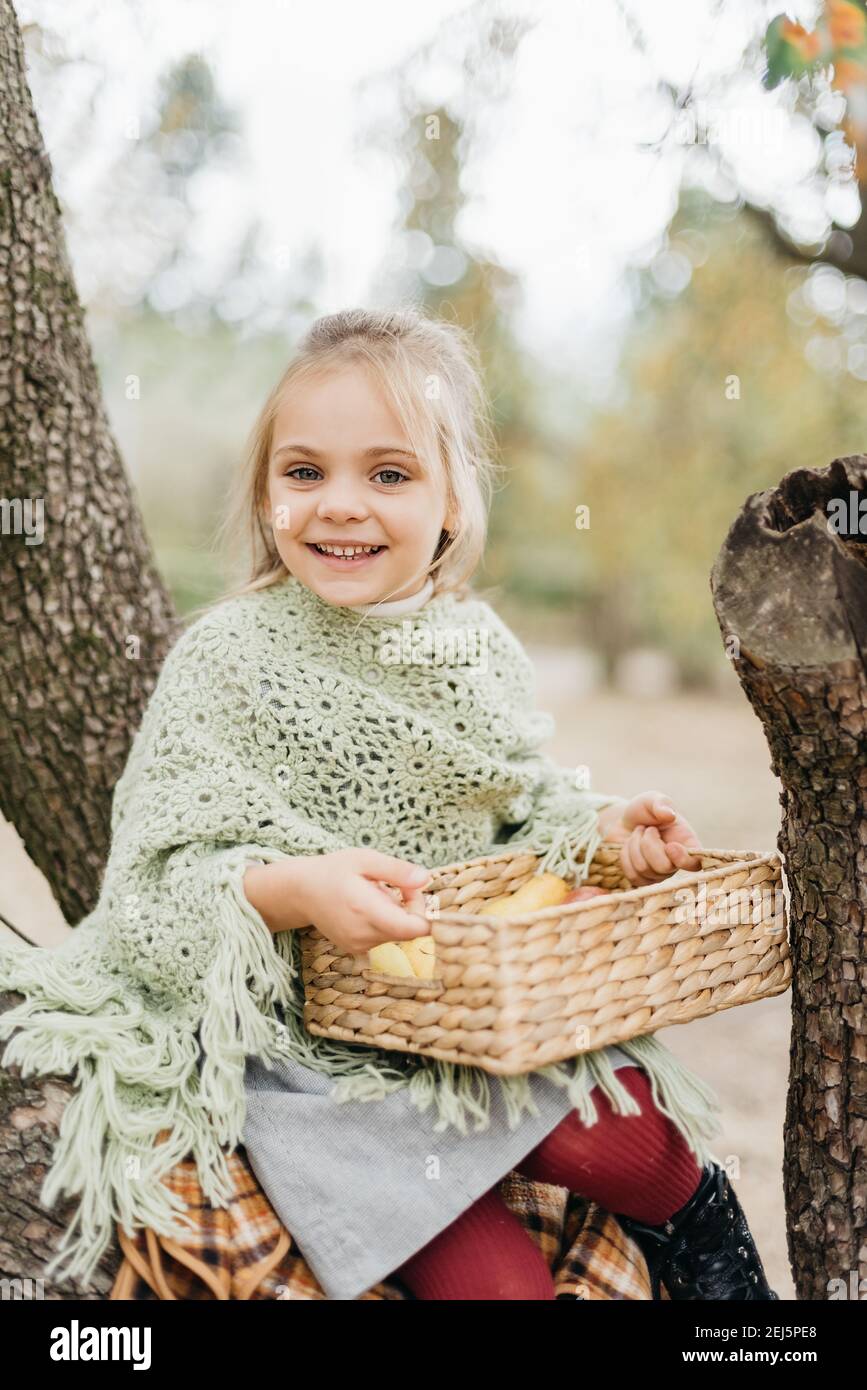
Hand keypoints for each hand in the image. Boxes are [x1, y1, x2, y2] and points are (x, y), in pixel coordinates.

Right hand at [245, 848, 432, 953]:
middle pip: (408, 930)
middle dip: (411, 907)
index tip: (415, 890)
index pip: (413, 928)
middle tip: (394, 883)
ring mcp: (359, 946)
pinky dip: (384, 922)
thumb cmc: (334, 870)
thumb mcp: (365, 859)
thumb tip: (426, 879)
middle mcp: (363, 934)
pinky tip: (367, 906)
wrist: (300, 892)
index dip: (425, 912)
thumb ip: (397, 871)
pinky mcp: (356, 949)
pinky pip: (384, 937)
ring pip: (397, 934)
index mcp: (366, 910)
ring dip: (397, 914)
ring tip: (375, 893)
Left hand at [596, 791, 702, 886]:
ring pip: (643, 870)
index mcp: (687, 844)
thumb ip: (661, 804)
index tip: (670, 845)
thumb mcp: (651, 800)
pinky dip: (625, 856)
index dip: (683, 859)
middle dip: (647, 844)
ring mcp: (659, 874)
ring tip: (639, 834)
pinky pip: (632, 875)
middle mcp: (676, 863)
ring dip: (634, 846)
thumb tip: (669, 814)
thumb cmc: (643, 811)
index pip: (695, 863)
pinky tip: (630, 846)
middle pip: (663, 867)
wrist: (624, 822)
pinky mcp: (643, 880)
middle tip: (647, 829)